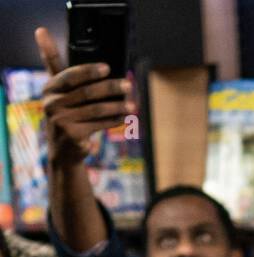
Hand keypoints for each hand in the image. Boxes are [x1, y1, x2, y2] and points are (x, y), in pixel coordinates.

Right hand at [36, 27, 133, 164]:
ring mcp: (61, 120)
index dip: (89, 71)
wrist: (63, 152)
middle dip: (110, 88)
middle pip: (86, 92)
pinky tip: (124, 117)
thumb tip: (42, 30)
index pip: (70, 76)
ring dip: (117, 106)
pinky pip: (98, 124)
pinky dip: (113, 120)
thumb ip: (53, 63)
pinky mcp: (73, 135)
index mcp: (49, 88)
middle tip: (128, 85)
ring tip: (133, 105)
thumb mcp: (58, 91)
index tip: (107, 68)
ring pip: (95, 109)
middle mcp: (51, 103)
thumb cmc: (65, 114)